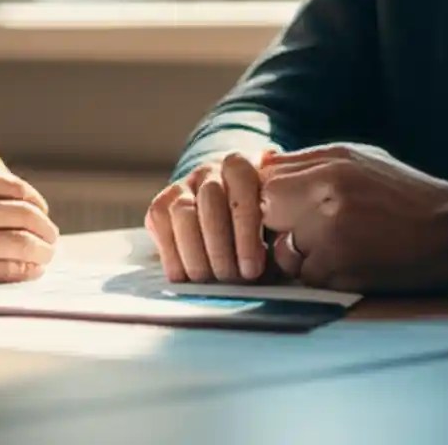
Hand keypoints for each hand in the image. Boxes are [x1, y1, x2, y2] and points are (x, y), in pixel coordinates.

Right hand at [0, 164, 58, 288]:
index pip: (8, 185)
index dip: (30, 198)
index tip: (38, 208)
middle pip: (22, 212)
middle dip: (43, 225)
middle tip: (51, 234)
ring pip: (20, 240)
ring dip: (42, 247)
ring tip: (49, 253)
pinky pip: (3, 268)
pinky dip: (25, 269)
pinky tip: (33, 270)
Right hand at [145, 152, 269, 283]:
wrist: (228, 198)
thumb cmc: (262, 216)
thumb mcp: (277, 217)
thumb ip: (281, 232)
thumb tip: (286, 260)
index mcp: (243, 167)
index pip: (242, 194)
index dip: (245, 235)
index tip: (252, 269)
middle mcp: (210, 171)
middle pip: (210, 203)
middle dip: (219, 248)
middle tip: (230, 279)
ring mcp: (182, 186)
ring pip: (182, 213)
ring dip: (195, 254)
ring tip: (210, 280)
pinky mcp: (161, 204)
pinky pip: (161, 226)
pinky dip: (172, 256)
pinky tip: (187, 277)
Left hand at [259, 144, 447, 292]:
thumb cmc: (404, 192)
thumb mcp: (358, 159)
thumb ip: (305, 161)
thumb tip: (260, 163)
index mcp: (329, 166)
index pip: (265, 180)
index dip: (270, 197)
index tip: (285, 207)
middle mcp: (325, 197)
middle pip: (265, 214)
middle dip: (278, 224)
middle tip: (305, 229)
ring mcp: (331, 237)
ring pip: (281, 252)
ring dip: (297, 255)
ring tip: (333, 247)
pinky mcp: (340, 272)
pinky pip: (305, 278)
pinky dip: (320, 276)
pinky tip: (348, 264)